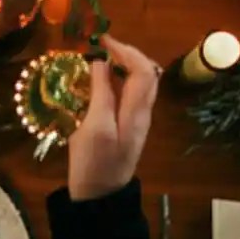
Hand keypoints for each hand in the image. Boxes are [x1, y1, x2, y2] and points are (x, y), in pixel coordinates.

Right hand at [68, 35, 159, 200]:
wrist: (99, 198)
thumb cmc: (94, 163)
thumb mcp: (94, 127)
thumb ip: (101, 93)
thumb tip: (100, 61)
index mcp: (136, 112)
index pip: (142, 70)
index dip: (125, 50)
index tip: (101, 40)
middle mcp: (141, 113)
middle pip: (145, 74)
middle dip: (126, 54)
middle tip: (101, 46)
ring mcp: (135, 121)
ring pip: (137, 84)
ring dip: (122, 65)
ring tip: (99, 58)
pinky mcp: (125, 127)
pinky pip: (127, 94)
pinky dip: (116, 80)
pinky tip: (98, 81)